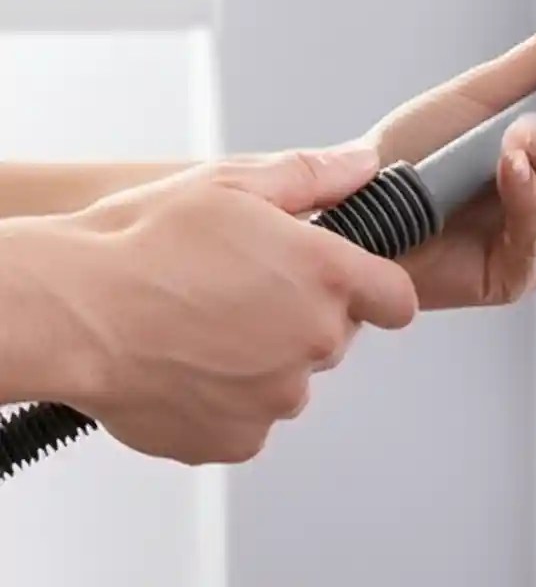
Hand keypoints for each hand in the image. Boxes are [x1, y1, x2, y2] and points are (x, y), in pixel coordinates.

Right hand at [49, 146, 416, 463]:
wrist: (68, 312)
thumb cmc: (140, 244)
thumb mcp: (231, 183)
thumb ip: (313, 176)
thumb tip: (362, 166)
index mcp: (328, 276)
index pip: (396, 299)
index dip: (374, 289)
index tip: (347, 285)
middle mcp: (315, 340)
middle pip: (333, 336)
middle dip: (299, 317)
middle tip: (238, 292)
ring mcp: (278, 397)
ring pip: (288, 380)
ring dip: (261, 362)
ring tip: (200, 328)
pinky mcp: (238, 439)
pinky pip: (247, 420)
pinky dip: (224, 402)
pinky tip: (185, 366)